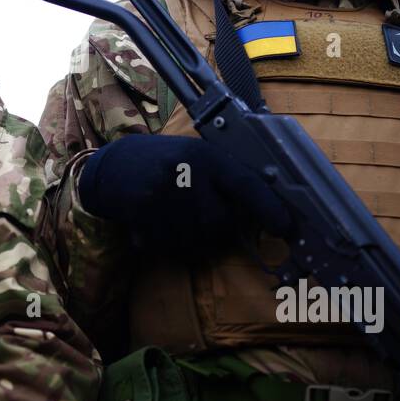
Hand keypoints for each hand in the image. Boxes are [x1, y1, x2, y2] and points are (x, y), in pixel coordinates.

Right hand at [76, 135, 285, 250]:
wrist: (115, 166)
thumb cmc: (166, 163)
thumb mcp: (197, 158)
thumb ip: (227, 178)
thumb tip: (270, 207)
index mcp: (206, 155)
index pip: (245, 183)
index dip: (268, 207)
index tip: (284, 226)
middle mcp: (186, 171)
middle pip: (218, 222)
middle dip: (212, 224)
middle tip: (194, 208)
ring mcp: (162, 193)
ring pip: (193, 238)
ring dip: (187, 236)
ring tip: (172, 213)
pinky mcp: (141, 211)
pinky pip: (168, 244)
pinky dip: (166, 242)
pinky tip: (156, 222)